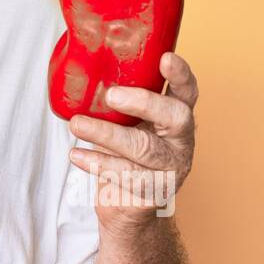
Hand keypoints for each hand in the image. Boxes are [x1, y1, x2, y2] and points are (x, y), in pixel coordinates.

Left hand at [67, 52, 197, 233]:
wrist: (127, 205)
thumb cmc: (125, 153)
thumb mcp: (127, 123)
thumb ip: (117, 101)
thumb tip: (80, 70)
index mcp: (177, 117)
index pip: (187, 91)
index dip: (180, 74)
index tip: (165, 58)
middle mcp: (180, 141)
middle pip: (175, 116)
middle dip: (143, 102)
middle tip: (111, 95)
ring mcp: (170, 168)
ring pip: (144, 148)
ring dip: (106, 134)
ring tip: (77, 124)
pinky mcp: (152, 190)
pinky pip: (125, 176)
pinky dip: (97, 163)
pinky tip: (76, 156)